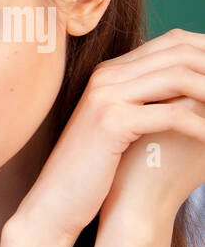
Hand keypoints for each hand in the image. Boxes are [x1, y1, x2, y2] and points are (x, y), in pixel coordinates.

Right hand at [19, 29, 204, 240]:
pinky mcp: (110, 122)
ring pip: (181, 77)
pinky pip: (172, 114)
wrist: (56, 204)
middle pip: (182, 52)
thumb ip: (164, 106)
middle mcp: (108, 75)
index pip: (175, 42)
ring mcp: (106, 96)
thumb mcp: (132, 133)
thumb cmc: (97, 175)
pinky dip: (203, 127)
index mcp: (112, 72)